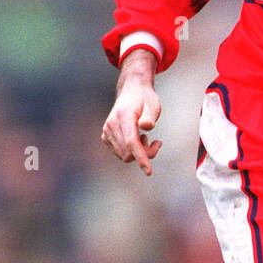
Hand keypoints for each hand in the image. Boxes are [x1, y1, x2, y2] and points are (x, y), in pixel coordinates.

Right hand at [101, 49, 161, 175]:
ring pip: (124, 155)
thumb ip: (149, 117)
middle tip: (156, 143)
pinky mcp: (106, 136)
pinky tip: (138, 138)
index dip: (141, 158)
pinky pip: (121, 153)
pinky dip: (132, 151)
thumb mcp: (153, 105)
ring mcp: (107, 131)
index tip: (149, 171)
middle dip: (145, 153)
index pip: (131, 143)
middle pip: (129, 153)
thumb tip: (146, 126)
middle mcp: (111, 125)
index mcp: (123, 116)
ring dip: (139, 152)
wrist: (132, 91)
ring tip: (145, 137)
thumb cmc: (145, 99)